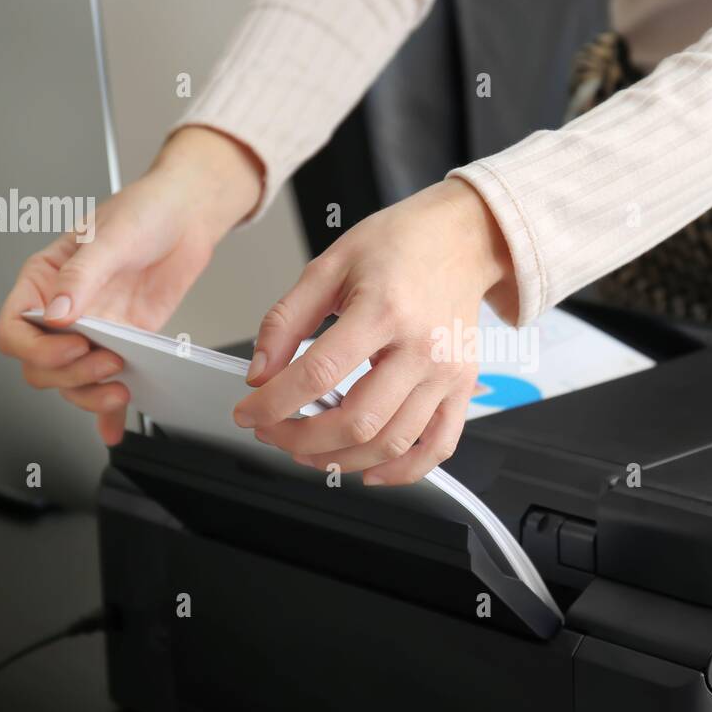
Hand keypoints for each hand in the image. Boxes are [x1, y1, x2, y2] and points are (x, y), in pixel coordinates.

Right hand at [0, 126, 262, 443]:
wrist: (187, 218)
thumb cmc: (144, 212)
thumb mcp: (110, 237)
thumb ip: (81, 277)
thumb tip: (55, 314)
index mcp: (43, 281)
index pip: (13, 329)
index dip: (36, 348)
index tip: (72, 344)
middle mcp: (64, 311)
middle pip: (39, 365)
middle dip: (70, 374)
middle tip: (109, 362)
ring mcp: (94, 331)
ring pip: (70, 382)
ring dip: (89, 394)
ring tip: (121, 386)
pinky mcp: (124, 344)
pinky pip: (105, 384)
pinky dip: (107, 411)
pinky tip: (112, 428)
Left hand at [233, 178, 515, 484]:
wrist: (462, 240)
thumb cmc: (401, 245)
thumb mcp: (330, 266)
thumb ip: (286, 320)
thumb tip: (260, 373)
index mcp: (384, 310)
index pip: (320, 374)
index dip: (274, 404)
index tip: (249, 413)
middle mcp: (422, 348)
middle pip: (357, 421)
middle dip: (300, 438)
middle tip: (273, 432)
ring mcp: (447, 374)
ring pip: (391, 444)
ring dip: (340, 459)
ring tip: (309, 449)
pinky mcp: (462, 388)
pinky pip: (437, 447)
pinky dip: (402, 472)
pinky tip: (368, 471)